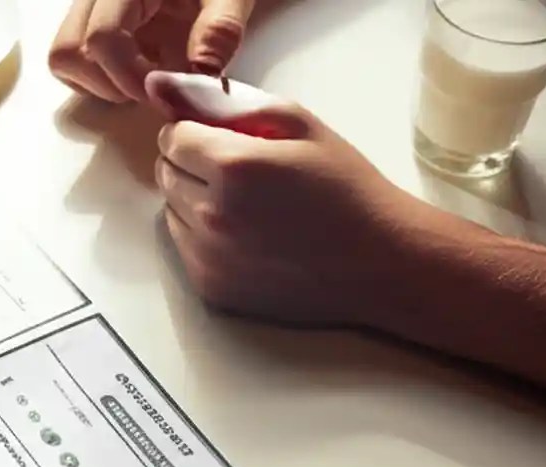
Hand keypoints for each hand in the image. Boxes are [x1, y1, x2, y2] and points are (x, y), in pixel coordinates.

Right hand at [50, 0, 255, 102]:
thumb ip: (220, 31)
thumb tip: (198, 77)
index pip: (102, 37)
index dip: (129, 76)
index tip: (164, 93)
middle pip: (68, 52)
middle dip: (111, 84)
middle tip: (154, 87)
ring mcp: (87, 9)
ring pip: (64, 60)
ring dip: (101, 85)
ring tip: (144, 79)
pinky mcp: (90, 25)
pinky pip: (73, 64)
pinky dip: (100, 81)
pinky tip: (137, 71)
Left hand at [153, 75, 430, 327]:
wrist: (380, 262)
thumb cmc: (345, 188)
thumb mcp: (302, 125)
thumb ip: (238, 106)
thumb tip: (185, 99)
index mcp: (233, 167)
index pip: (173, 139)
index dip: (190, 132)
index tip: (213, 136)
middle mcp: (211, 215)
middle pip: (165, 175)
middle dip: (190, 164)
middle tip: (232, 169)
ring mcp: (208, 257)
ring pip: (171, 212)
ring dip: (192, 200)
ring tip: (243, 204)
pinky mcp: (212, 288)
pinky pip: (185, 248)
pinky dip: (201, 237)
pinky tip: (245, 234)